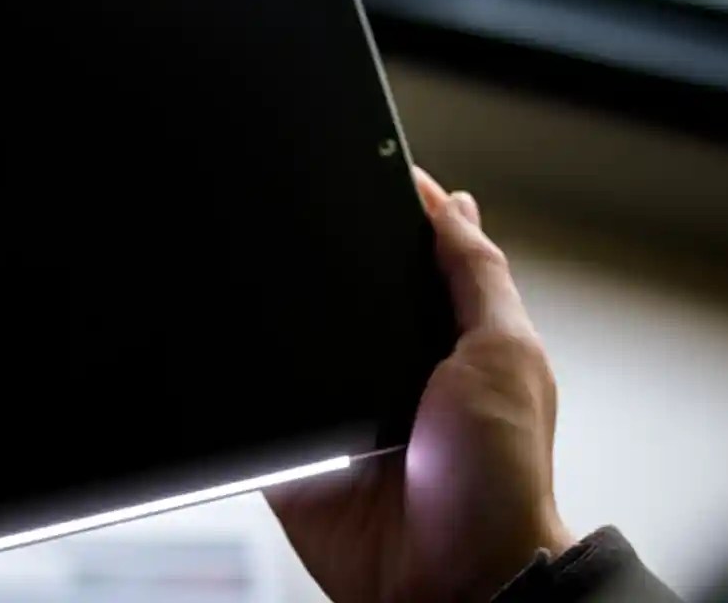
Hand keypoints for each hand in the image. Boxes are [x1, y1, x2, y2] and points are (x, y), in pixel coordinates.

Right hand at [267, 168, 572, 602]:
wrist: (448, 579)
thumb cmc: (500, 480)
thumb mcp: (504, 355)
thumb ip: (476, 278)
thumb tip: (452, 203)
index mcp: (441, 342)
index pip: (406, 262)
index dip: (384, 216)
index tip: (352, 165)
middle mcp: (387, 371)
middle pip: (338, 296)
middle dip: (314, 265)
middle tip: (277, 217)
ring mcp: (338, 413)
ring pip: (287, 346)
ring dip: (270, 324)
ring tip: (241, 280)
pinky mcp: (294, 455)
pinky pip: (255, 412)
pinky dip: (240, 391)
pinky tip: (223, 357)